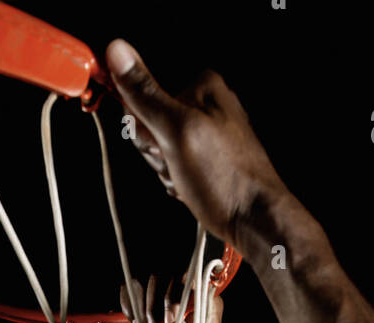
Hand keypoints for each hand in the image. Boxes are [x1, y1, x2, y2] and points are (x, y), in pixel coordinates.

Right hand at [105, 39, 287, 251]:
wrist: (255, 219)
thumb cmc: (225, 178)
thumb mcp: (176, 130)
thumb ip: (144, 94)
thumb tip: (118, 52)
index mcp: (203, 86)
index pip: (145, 96)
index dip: (143, 127)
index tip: (157, 143)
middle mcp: (209, 105)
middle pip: (153, 125)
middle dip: (158, 153)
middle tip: (177, 164)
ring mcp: (210, 133)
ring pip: (163, 150)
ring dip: (168, 171)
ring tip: (189, 179)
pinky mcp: (211, 158)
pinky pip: (178, 166)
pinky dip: (180, 181)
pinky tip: (194, 187)